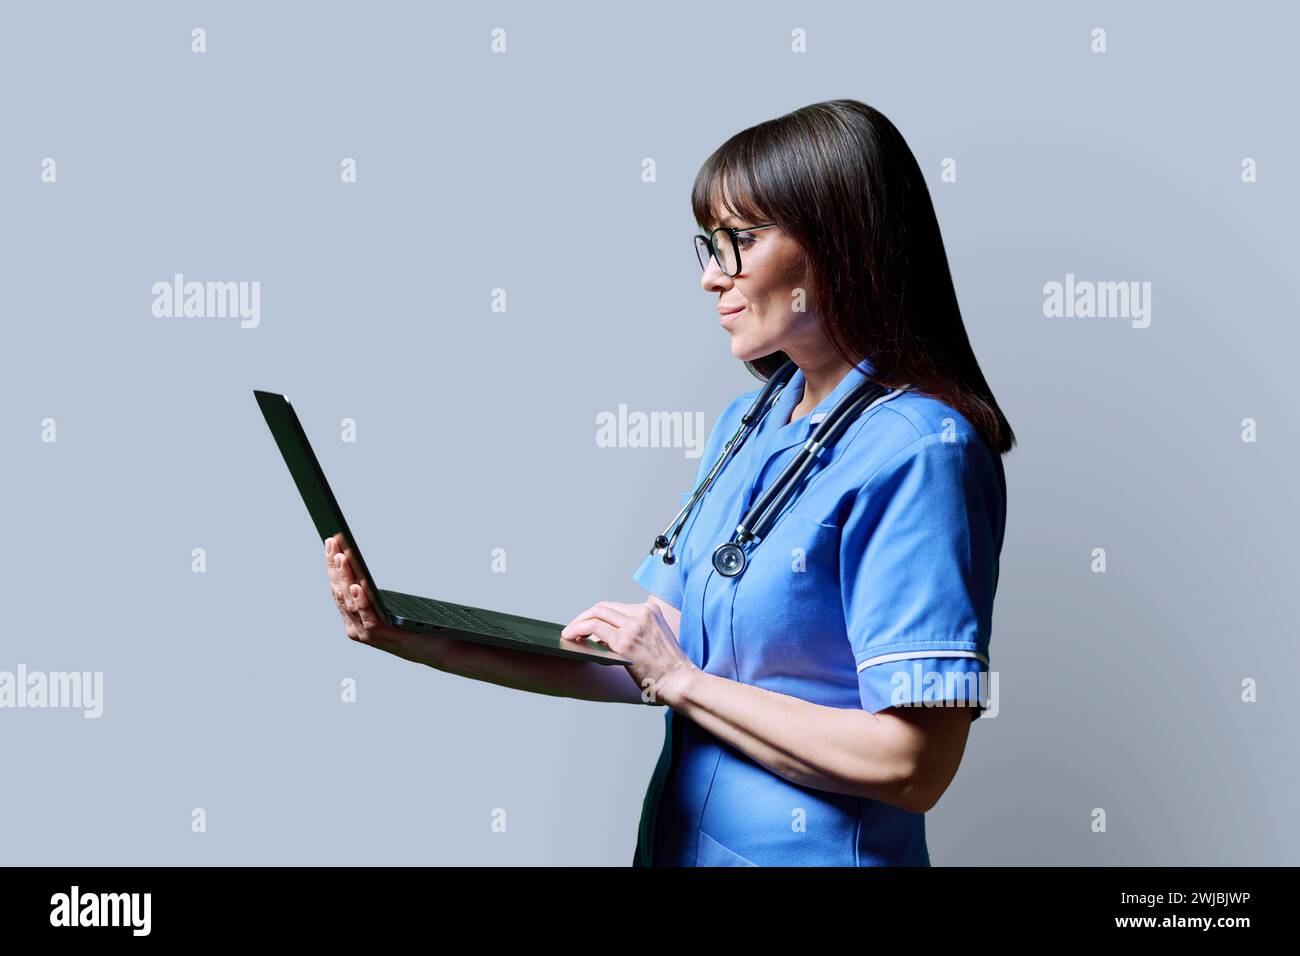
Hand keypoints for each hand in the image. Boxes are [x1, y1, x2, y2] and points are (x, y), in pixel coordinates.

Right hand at [324, 534, 424, 663]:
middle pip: (341, 594)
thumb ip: (374, 592)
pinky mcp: (386, 637)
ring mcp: (369, 634)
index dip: (332, 566)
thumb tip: (360, 560)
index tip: (330, 543)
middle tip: (332, 544)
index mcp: (355, 619)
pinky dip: (361, 602)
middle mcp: (357, 628)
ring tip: (342, 558)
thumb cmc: (415, 625)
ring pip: (351, 603)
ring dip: (345, 579)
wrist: (442, 649)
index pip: (338, 589)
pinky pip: (369, 618)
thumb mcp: (388, 606)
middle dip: (335, 567)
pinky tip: (358, 586)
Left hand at [560, 601, 698, 706]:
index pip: (615, 607)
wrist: (680, 681)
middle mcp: (642, 613)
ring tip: (569, 634)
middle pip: (603, 608)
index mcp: (651, 611)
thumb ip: (631, 633)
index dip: (596, 615)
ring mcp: (634, 626)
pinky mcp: (625, 642)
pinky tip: (572, 638)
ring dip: (577, 623)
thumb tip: (600, 637)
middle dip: (583, 617)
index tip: (585, 625)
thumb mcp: (654, 639)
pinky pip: (593, 628)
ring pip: (596, 614)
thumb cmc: (668, 668)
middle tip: (572, 629)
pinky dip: (578, 630)